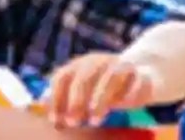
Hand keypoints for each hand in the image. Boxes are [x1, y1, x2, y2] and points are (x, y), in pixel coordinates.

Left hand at [42, 51, 159, 127]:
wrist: (142, 73)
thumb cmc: (104, 89)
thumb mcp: (83, 93)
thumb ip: (64, 101)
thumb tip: (43, 113)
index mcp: (80, 65)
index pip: (62, 77)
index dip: (56, 99)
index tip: (55, 121)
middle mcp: (98, 61)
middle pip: (83, 77)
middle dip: (76, 102)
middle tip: (73, 123)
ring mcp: (120, 65)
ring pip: (110, 77)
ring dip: (100, 100)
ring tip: (95, 121)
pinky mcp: (140, 73)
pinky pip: (134, 82)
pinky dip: (127, 94)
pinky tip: (122, 106)